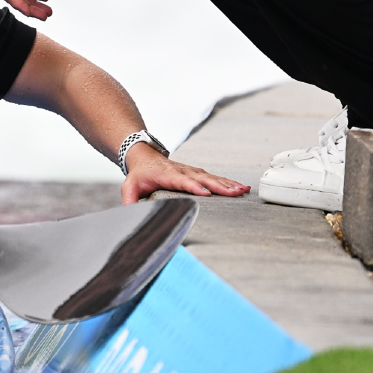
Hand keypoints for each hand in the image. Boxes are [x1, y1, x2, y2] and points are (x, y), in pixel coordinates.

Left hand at [119, 143, 249, 203]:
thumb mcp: (129, 187)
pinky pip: (215, 177)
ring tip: (243, 191)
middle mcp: (182, 171)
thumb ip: (130, 202)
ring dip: (228, 184)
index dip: (194, 186)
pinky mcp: (197, 173)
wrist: (144, 156)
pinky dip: (228, 182)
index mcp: (167, 175)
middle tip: (235, 193)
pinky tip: (241, 188)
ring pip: (212, 177)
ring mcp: (191, 171)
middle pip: (203, 179)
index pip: (182, 181)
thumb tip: (129, 216)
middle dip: (220, 186)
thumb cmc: (138, 175)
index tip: (207, 193)